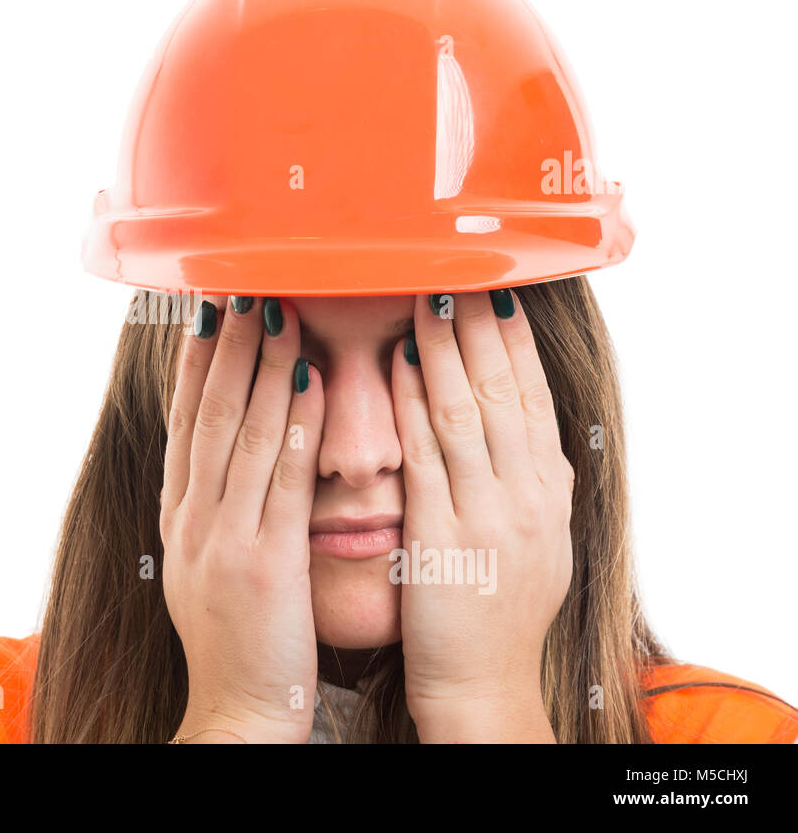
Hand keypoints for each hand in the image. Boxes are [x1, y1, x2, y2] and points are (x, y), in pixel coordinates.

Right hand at [161, 295, 323, 743]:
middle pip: (208, 412)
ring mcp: (221, 537)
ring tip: (277, 309)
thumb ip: (218, 506)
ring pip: (241, 433)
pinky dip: (293, 423)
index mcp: (180, 516)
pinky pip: (279, 479)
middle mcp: (192, 517)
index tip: (209, 309)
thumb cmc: (239, 639)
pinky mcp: (261, 560)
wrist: (239, 709)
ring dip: (260, 365)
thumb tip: (232, 456)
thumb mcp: (210, 564)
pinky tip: (307, 381)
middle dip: (225, 344)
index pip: (186, 420)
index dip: (195, 359)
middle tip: (241, 284)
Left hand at [390, 290, 572, 741]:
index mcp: (547, 491)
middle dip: (483, 324)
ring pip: (469, 412)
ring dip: (448, 346)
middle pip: (506, 389)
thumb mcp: (529, 535)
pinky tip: (402, 362)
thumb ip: (522, 475)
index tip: (499, 285)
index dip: (515, 338)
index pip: (533, 393)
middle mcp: (528, 495)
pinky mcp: (447, 536)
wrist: (483, 684)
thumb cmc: (495, 609)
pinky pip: (431, 456)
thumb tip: (519, 419)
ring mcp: (490, 514)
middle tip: (462, 265)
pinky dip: (417, 404)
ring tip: (430, 293)